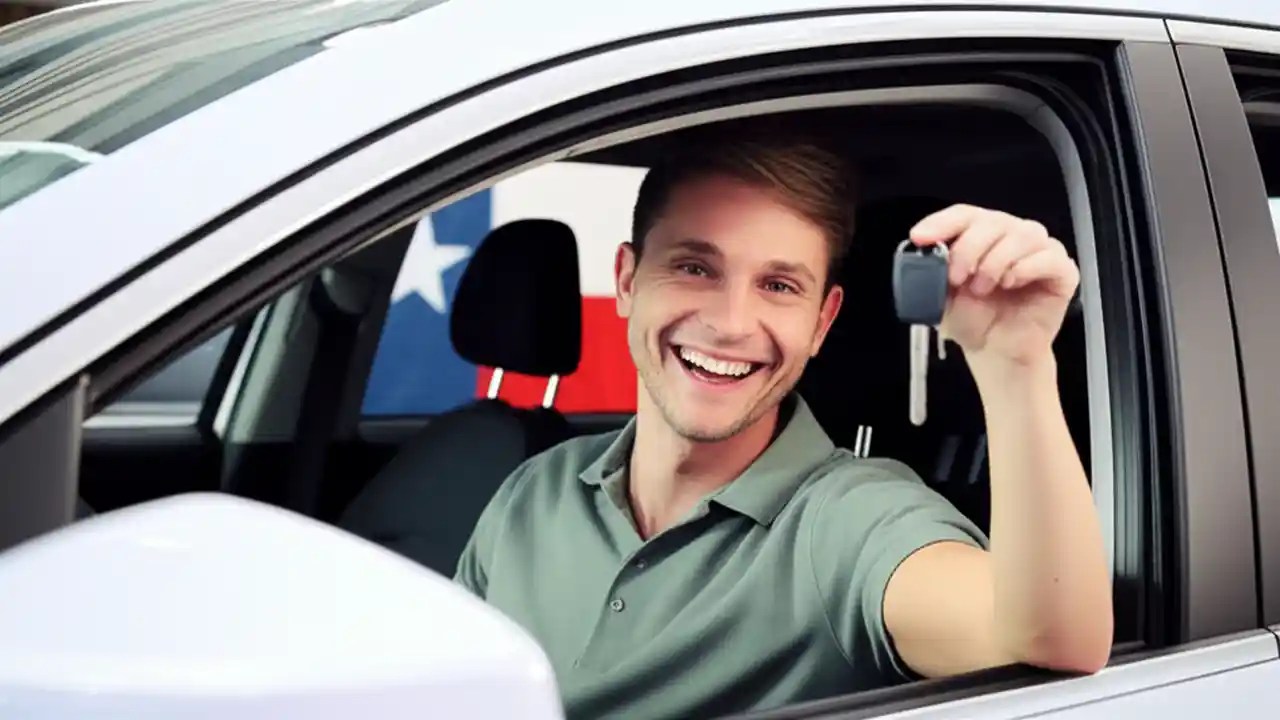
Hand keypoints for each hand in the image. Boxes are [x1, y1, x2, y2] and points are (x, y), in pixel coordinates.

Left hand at [909, 204, 1078, 366]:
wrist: (995, 353)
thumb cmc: (973, 321)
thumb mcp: (941, 295)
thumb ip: (932, 271)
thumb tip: (922, 250)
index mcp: (982, 237)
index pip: (965, 215)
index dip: (942, 223)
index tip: (920, 237)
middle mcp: (1013, 237)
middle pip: (994, 220)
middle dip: (969, 248)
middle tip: (957, 277)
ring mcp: (1040, 252)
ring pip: (1024, 234)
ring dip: (997, 260)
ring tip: (983, 288)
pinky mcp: (1062, 273)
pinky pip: (1050, 256)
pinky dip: (1027, 267)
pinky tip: (1011, 282)